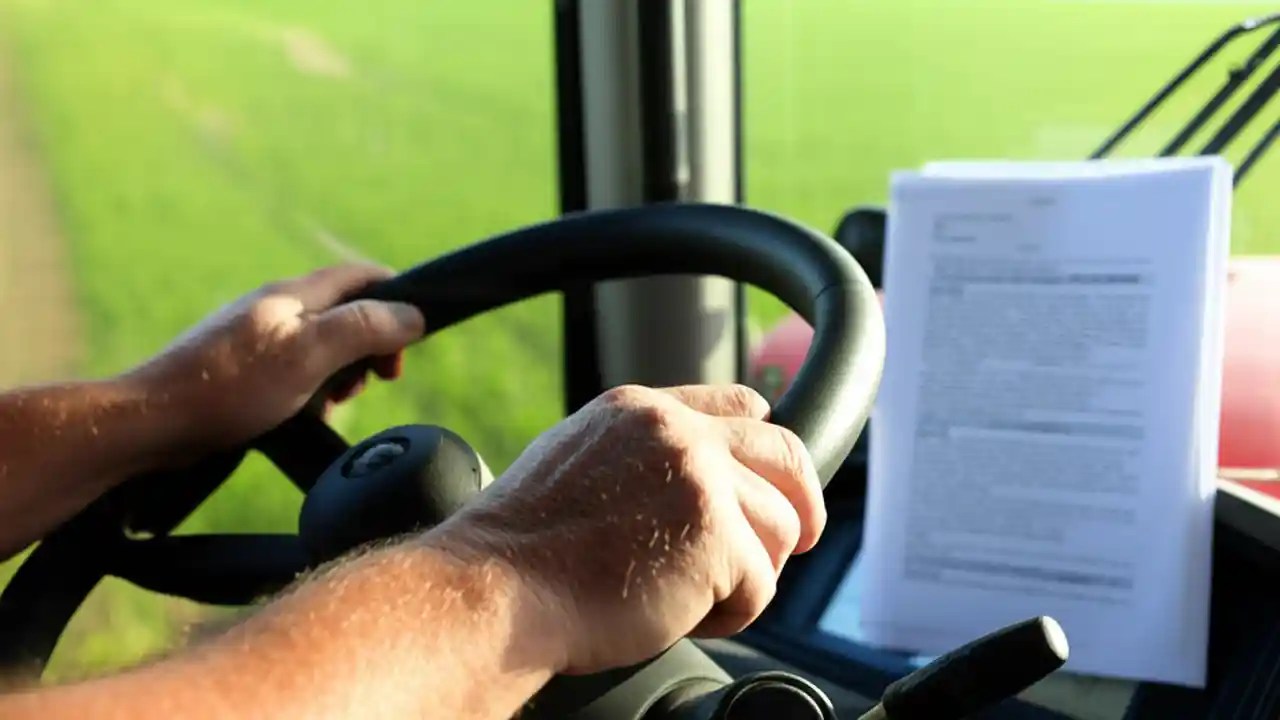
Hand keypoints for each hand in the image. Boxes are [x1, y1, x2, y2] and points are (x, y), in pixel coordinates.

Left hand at [128, 264, 424, 451]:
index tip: (412, 335)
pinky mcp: (240, 369)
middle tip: (377, 379)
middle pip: (345, 312)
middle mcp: (275, 308)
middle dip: (371, 344)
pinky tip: (303, 415)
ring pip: (320, 345)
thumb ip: (364, 329)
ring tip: (336, 401)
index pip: (361, 275)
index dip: (396, 296)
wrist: (153, 421)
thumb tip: (412, 315)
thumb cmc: (230, 388)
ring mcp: (255, 337)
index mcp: (294, 294)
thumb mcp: (310, 355)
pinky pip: (294, 370)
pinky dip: (312, 389)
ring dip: (342, 371)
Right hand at [428, 383, 825, 674]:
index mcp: (641, 410)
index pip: (740, 405)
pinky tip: (677, 616)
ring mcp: (701, 479)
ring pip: (781, 528)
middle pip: (786, 452)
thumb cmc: (520, 552)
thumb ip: (637, 457)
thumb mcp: (576, 464)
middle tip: (796, 541)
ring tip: (688, 596)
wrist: (491, 591)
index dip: (763, 449)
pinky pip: (762, 586)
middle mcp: (677, 432)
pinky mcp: (718, 537)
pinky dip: (729, 614)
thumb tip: (690, 480)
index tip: (769, 484)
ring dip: (748, 572)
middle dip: (800, 502)